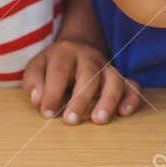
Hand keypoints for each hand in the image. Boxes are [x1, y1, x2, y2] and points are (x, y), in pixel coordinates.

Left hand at [22, 39, 142, 124]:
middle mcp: (89, 57)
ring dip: (108, 99)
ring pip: (114, 79)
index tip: (47, 114)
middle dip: (80, 99)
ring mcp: (107, 66)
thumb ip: (34, 81)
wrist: (77, 46)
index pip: (59, 71)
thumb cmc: (54, 63)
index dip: (52, 93)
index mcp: (65, 52)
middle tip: (71, 121)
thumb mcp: (38, 66)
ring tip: (99, 120)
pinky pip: (131, 85)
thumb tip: (37, 100)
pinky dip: (131, 98)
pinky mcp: (119, 76)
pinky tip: (124, 113)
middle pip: (89, 74)